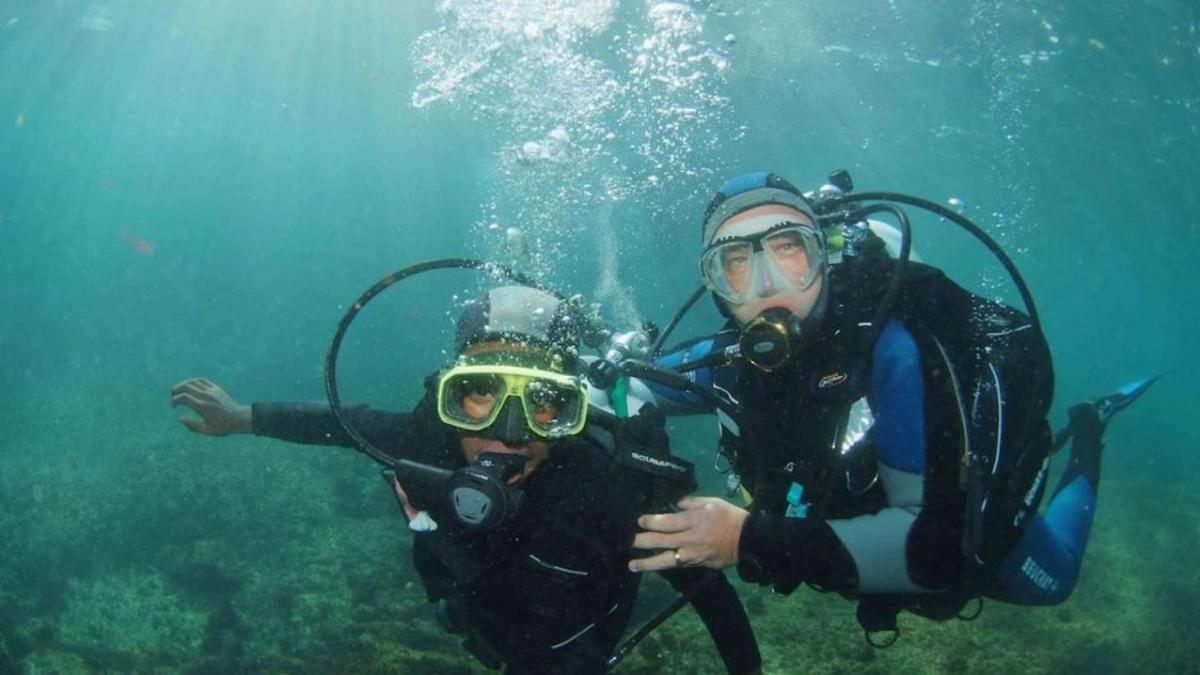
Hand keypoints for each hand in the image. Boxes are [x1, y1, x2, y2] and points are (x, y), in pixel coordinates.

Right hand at [170, 378, 251, 435]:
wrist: (239, 418)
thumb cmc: (223, 427)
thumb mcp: (206, 430)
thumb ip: (192, 425)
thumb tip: (180, 418)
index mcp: (202, 406)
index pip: (183, 397)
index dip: (174, 400)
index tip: (174, 407)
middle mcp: (206, 396)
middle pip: (186, 386)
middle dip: (176, 390)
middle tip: (173, 396)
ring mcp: (212, 391)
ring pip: (193, 381)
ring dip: (183, 384)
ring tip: (178, 390)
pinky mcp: (216, 388)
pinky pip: (202, 380)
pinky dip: (193, 381)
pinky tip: (190, 386)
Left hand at [629, 497, 748, 572]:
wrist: (748, 540)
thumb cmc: (730, 517)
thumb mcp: (712, 502)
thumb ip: (691, 502)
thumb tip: (675, 504)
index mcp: (696, 520)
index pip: (669, 522)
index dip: (652, 522)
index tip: (640, 521)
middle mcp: (692, 539)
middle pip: (663, 541)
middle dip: (643, 542)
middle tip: (628, 542)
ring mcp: (694, 555)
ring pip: (667, 560)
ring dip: (648, 563)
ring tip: (632, 565)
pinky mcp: (697, 564)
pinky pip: (677, 566)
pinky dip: (663, 566)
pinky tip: (651, 567)